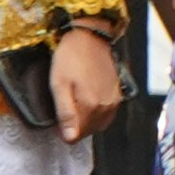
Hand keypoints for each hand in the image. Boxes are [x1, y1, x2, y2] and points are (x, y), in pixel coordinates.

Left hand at [47, 23, 124, 143]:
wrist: (92, 35)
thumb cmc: (70, 56)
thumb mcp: (59, 83)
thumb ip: (65, 112)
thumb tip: (70, 138)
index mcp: (91, 106)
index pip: (77, 135)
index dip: (64, 132)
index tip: (56, 122)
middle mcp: (106, 107)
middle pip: (89, 131)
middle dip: (75, 127)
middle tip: (63, 112)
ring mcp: (115, 101)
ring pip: (99, 124)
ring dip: (86, 122)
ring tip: (74, 106)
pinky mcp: (118, 94)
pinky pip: (107, 114)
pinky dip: (97, 114)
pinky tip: (88, 102)